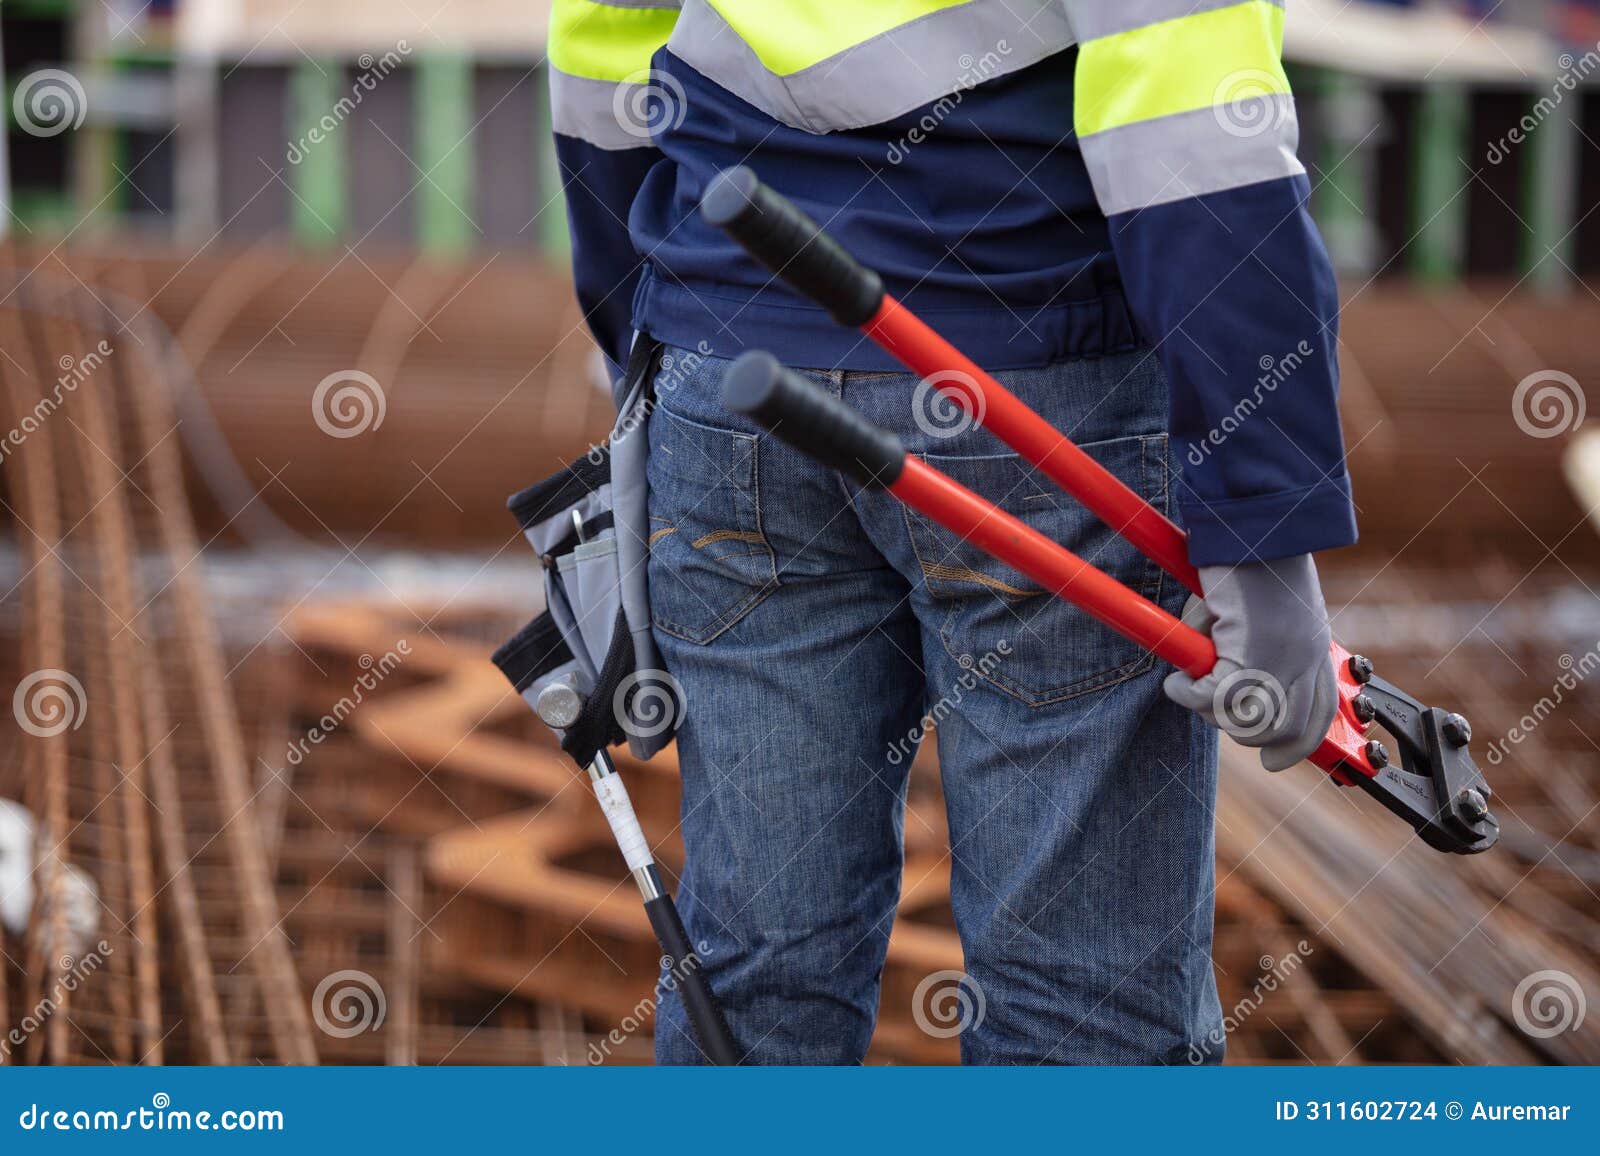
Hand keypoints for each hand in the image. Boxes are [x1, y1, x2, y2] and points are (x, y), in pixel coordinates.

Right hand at [1163, 555, 1336, 771]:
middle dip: (1243, 733)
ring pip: (1251, 726)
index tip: (1275, 762)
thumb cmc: (1248, 557)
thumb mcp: (1254, 614)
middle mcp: (1306, 662)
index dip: (1295, 746)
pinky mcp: (1251, 655)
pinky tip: (1176, 679)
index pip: (1318, 717)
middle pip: (1285, 734)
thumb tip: (1210, 682)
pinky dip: (1188, 694)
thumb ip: (1244, 651)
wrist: (1250, 525)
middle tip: (1207, 704)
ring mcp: (1283, 662)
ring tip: (1190, 684)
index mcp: (1314, 649)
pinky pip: (1214, 699)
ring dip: (1212, 712)